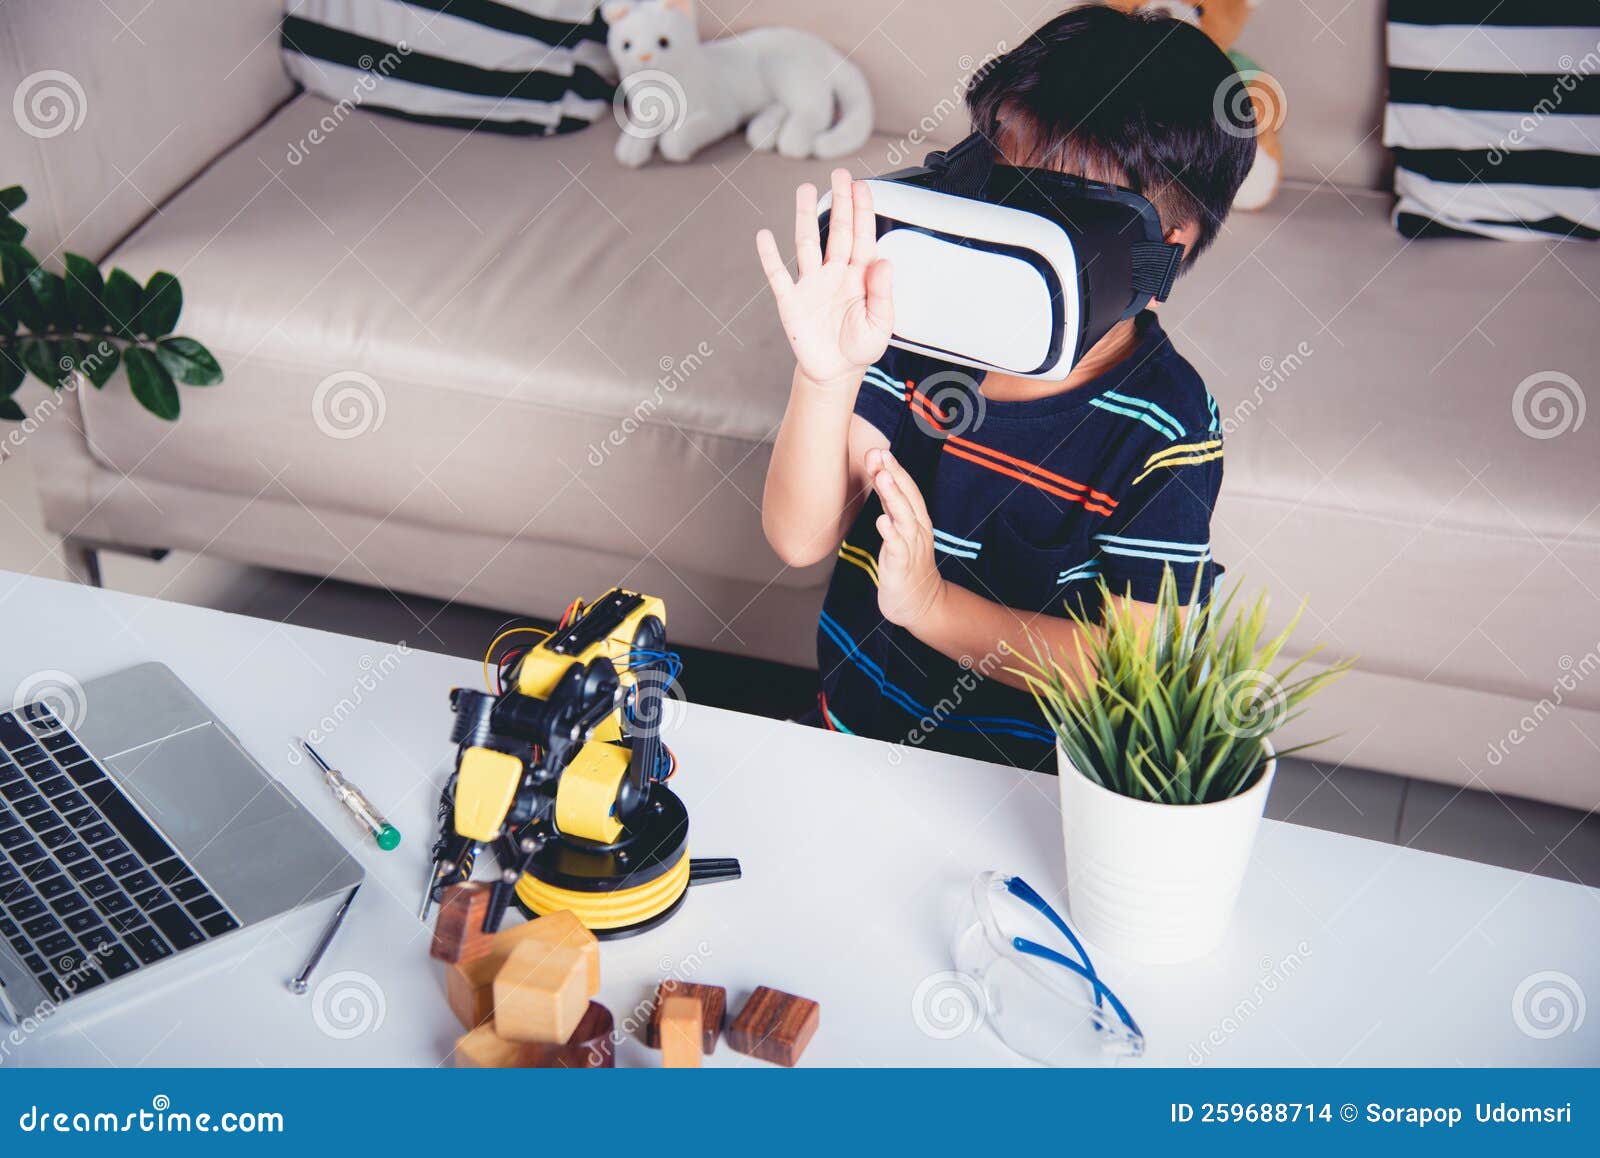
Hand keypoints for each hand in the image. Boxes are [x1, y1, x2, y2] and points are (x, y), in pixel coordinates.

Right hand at [755, 168, 893, 388]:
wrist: (835, 373)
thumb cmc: (859, 347)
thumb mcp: (880, 325)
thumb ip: (883, 294)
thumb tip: (884, 263)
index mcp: (859, 277)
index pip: (862, 236)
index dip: (862, 211)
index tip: (862, 186)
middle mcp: (834, 273)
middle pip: (837, 231)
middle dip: (839, 202)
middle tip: (840, 174)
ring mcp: (812, 284)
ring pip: (807, 244)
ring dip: (804, 217)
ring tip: (804, 190)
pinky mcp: (792, 301)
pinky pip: (778, 275)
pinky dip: (770, 257)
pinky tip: (765, 237)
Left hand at [870, 448, 945, 629]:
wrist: (919, 603)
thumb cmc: (905, 563)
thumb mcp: (899, 529)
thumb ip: (890, 504)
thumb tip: (880, 474)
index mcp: (916, 519)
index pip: (908, 489)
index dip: (896, 469)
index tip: (881, 451)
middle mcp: (916, 529)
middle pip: (908, 498)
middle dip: (894, 475)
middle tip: (880, 454)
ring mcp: (911, 547)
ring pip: (904, 517)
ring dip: (894, 496)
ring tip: (883, 478)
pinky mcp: (901, 565)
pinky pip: (897, 547)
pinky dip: (891, 533)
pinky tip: (882, 520)